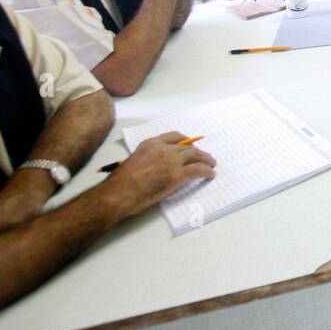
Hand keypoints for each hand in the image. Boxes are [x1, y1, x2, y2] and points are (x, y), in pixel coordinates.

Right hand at [101, 131, 216, 218]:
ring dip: (206, 160)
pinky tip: (210, 175)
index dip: (186, 141)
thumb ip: (149, 158)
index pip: (174, 136)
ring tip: (211, 165)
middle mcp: (163, 148)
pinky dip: (206, 172)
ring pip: (196, 156)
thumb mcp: (135, 161)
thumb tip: (159, 166)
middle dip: (198, 152)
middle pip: (188, 147)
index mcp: (150, 143)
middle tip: (205, 157)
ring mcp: (171, 161)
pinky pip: (198, 170)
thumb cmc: (121, 182)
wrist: (119, 193)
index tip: (191, 144)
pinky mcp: (177, 175)